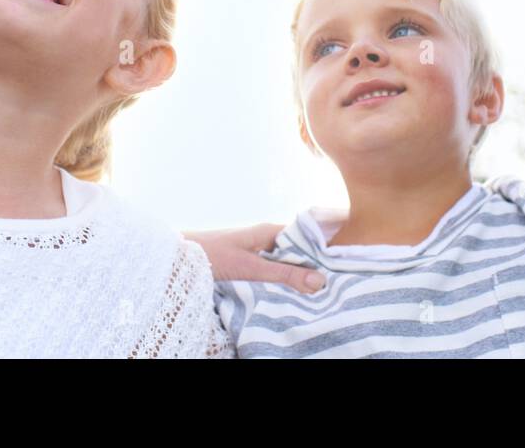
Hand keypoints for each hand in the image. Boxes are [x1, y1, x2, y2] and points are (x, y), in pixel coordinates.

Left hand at [183, 224, 325, 293]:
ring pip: (287, 261)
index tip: (346, 260)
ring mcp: (257, 251)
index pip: (308, 235)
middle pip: (300, 250)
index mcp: (270, 231)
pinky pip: (274, 270)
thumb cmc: (213, 256)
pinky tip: (292, 294)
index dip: (326, 246)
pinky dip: (284, 280)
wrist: (178, 259)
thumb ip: (284, 274)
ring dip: (300, 274)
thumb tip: (320, 280)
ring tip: (320, 291)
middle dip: (316, 264)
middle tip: (338, 281)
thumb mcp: (252, 268)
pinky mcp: (249, 264)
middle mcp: (266, 238)